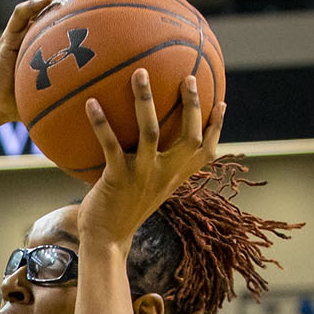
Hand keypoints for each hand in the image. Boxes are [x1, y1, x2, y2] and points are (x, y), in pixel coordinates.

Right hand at [0, 0, 84, 123]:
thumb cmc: (20, 104)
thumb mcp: (53, 97)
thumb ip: (72, 97)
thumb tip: (101, 112)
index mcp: (48, 43)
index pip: (70, 18)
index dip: (86, 5)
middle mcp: (36, 33)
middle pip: (59, 3)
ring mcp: (22, 33)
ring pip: (41, 2)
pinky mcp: (8, 37)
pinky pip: (20, 16)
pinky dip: (32, 5)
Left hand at [77, 69, 224, 251]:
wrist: (107, 240)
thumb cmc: (122, 211)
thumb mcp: (146, 190)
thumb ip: (153, 168)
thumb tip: (143, 142)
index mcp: (175, 177)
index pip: (206, 151)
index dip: (217, 127)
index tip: (222, 102)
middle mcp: (165, 174)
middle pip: (189, 135)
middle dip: (192, 105)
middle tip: (188, 77)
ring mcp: (143, 175)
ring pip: (149, 131)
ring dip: (144, 100)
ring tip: (139, 73)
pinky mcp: (118, 177)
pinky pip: (110, 144)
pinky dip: (101, 123)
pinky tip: (91, 103)